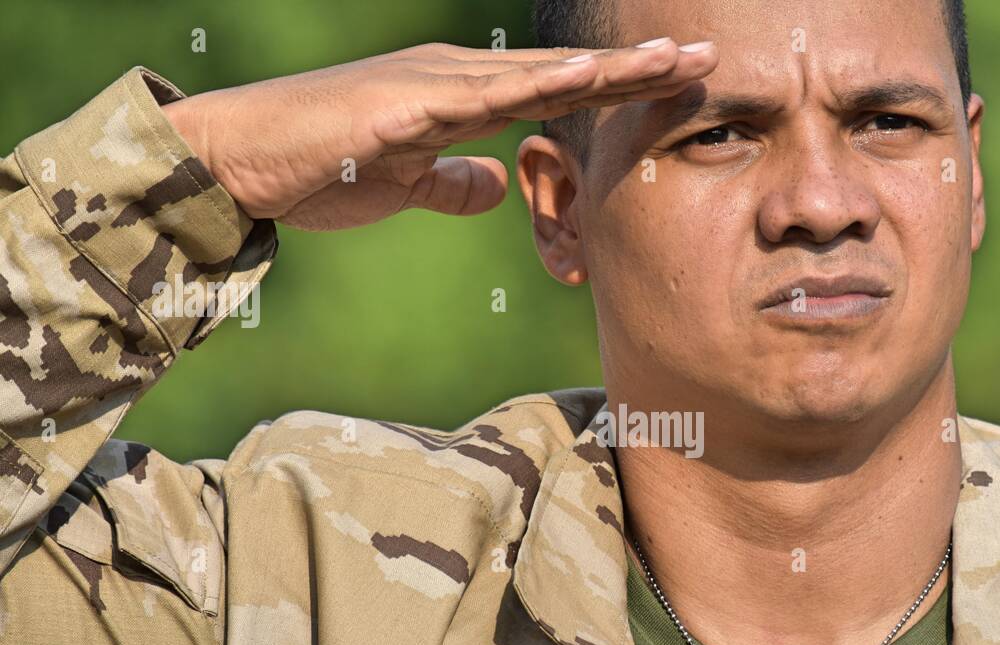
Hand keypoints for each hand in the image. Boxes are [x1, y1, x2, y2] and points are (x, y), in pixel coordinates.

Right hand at [161, 38, 717, 229]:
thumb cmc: (322, 169)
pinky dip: (532, 89)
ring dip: (605, 70)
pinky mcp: (401, 109)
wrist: (243, 163)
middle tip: (707, 56)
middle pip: (564, 75)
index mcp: (464, 97)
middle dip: (637, 69)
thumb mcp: (408, 184)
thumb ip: (454, 182)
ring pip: (535, 76)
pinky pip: (476, 101)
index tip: (683, 82)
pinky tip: (577, 80)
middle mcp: (458, 80)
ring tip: (668, 61)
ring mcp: (431, 88)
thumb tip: (495, 184)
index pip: (560, 91)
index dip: (623, 86)